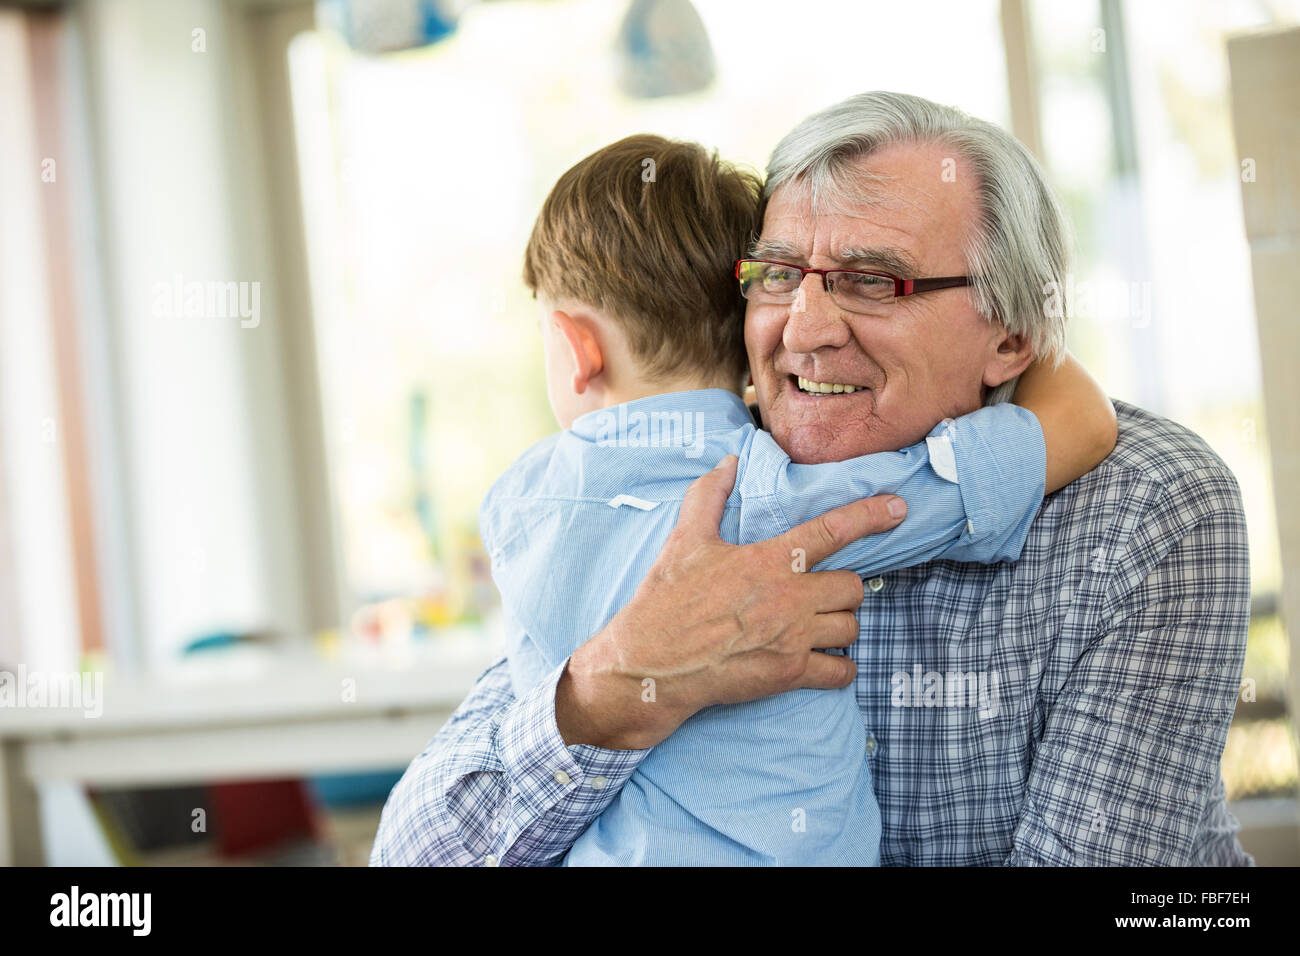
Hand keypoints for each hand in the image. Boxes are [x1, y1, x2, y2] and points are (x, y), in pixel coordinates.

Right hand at [555, 455, 907, 749]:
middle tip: (821, 592)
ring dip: (841, 625)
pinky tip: (826, 663)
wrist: (650, 663)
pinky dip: (840, 668)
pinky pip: (841, 671)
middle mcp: (788, 597)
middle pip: (853, 586)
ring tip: (819, 625)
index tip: (898, 507)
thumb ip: (708, 496)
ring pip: (851, 627)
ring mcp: (792, 638)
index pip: (832, 530)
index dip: (870, 514)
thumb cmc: (665, 600)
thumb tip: (726, 463)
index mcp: (768, 559)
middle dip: (843, 588)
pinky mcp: (788, 674)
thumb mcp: (684, 540)